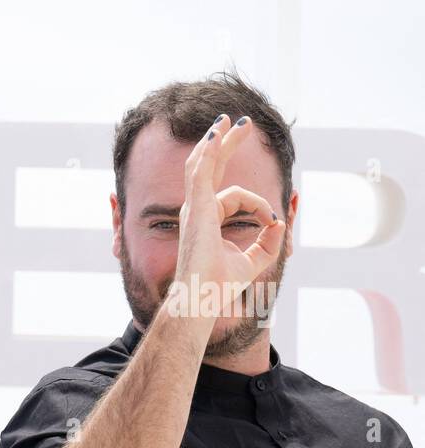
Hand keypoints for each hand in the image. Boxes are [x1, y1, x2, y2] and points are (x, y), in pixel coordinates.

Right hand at [171, 114, 286, 320]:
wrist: (202, 299)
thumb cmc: (220, 286)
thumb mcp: (254, 261)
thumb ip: (269, 242)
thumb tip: (280, 222)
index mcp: (208, 220)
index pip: (236, 197)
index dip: (261, 206)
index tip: (273, 223)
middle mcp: (197, 210)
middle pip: (212, 167)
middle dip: (227, 144)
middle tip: (241, 123)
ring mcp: (195, 207)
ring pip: (204, 164)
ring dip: (218, 140)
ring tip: (232, 120)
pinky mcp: (197, 208)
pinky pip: (202, 173)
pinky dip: (209, 152)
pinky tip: (218, 133)